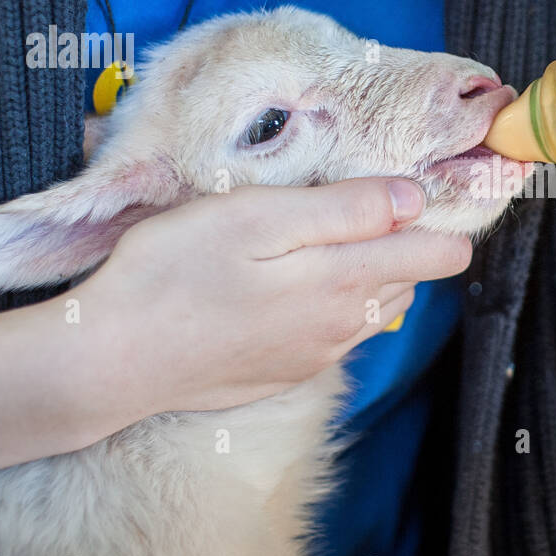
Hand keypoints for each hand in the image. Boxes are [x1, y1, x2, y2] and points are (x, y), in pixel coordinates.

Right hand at [0, 178, 469, 484]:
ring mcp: (318, 354)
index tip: (420, 184)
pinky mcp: (288, 371)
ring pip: (375, 304)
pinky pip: (336, 331)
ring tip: (314, 236)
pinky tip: (283, 282)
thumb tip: (415, 197)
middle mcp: (347, 325)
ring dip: (365, 269)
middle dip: (402, 238)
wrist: (112, 360)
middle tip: (353, 198)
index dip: (443, 215)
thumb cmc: (175, 272)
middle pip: (411, 276)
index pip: (442, 253)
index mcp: (348, 279)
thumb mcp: (257, 216)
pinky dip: (330, 302)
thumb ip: (345, 208)